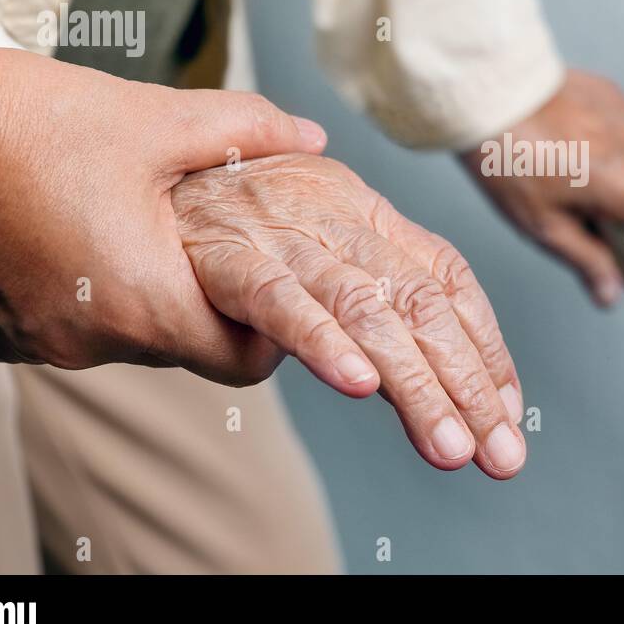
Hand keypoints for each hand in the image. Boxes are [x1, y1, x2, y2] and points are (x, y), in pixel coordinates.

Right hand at [0, 10, 327, 382]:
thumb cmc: (32, 121)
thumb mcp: (160, 118)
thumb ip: (249, 131)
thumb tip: (312, 136)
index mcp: (143, 303)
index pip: (242, 364)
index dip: (271, 329)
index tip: (269, 286)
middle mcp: (87, 344)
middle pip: (182, 347)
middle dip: (203, 299)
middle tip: (200, 236)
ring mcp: (34, 345)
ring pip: (124, 337)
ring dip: (142, 292)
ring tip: (132, 222)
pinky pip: (65, 328)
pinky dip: (83, 293)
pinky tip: (69, 233)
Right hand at [172, 153, 527, 478]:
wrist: (114, 170)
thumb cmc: (209, 222)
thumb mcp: (299, 249)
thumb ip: (347, 301)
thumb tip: (390, 375)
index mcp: (360, 210)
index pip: (445, 279)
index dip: (484, 346)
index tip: (508, 412)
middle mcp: (332, 215)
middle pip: (418, 302)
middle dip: (467, 384)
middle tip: (499, 453)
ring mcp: (279, 231)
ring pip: (365, 307)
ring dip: (413, 383)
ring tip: (448, 445)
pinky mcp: (221, 252)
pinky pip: (279, 297)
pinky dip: (322, 339)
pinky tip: (358, 384)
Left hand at [461, 69, 623, 305]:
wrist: (490, 96)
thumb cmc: (510, 160)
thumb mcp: (545, 226)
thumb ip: (588, 262)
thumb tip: (610, 292)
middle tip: (586, 210)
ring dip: (618, 172)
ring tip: (569, 174)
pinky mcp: (611, 94)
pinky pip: (621, 129)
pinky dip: (603, 141)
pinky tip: (566, 142)